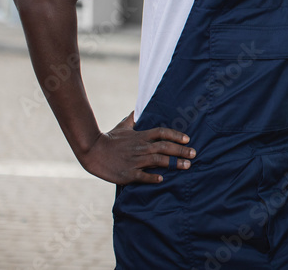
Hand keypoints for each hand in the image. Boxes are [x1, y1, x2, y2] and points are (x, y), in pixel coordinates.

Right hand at [80, 112, 195, 184]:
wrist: (92, 151)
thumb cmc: (109, 138)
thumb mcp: (123, 126)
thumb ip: (133, 118)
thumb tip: (137, 108)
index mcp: (141, 136)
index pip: (162, 133)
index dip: (176, 135)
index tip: (188, 139)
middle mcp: (140, 148)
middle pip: (165, 147)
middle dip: (181, 150)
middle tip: (194, 154)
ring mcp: (134, 161)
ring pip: (158, 161)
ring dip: (174, 163)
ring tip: (187, 166)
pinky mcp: (127, 173)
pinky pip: (142, 176)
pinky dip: (153, 177)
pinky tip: (162, 179)